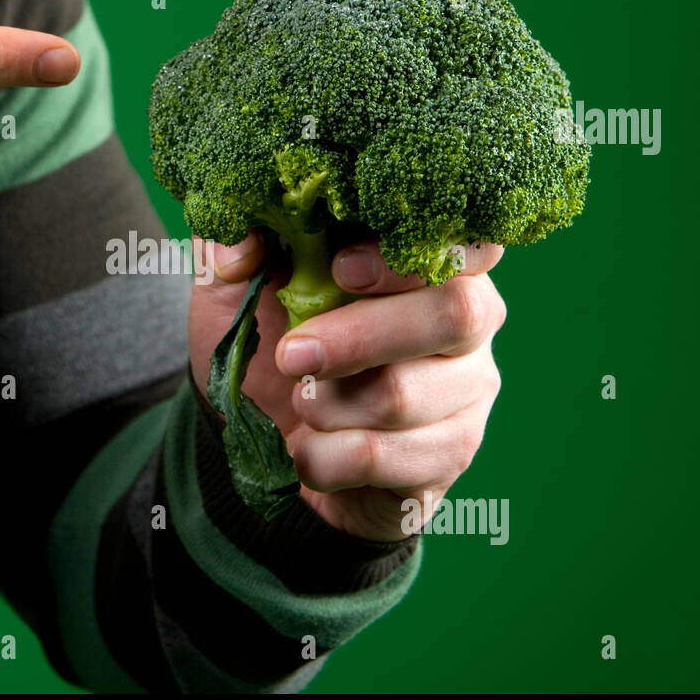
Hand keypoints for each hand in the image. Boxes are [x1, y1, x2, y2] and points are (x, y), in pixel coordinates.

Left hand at [188, 232, 505, 541]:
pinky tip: (309, 451)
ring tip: (301, 404)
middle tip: (292, 355)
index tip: (340, 269)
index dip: (409, 256)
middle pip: (455, 315)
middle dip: (358, 337)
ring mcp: (468, 389)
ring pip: (405, 396)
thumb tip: (239, 244)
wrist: (266, 441)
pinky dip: (327, 458)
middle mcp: (469, 319)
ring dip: (326, 406)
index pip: (466, 241)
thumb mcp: (234, 292)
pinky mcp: (450, 452)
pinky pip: (390, 457)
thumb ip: (230, 252)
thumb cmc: (269, 346)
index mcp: (426, 261)